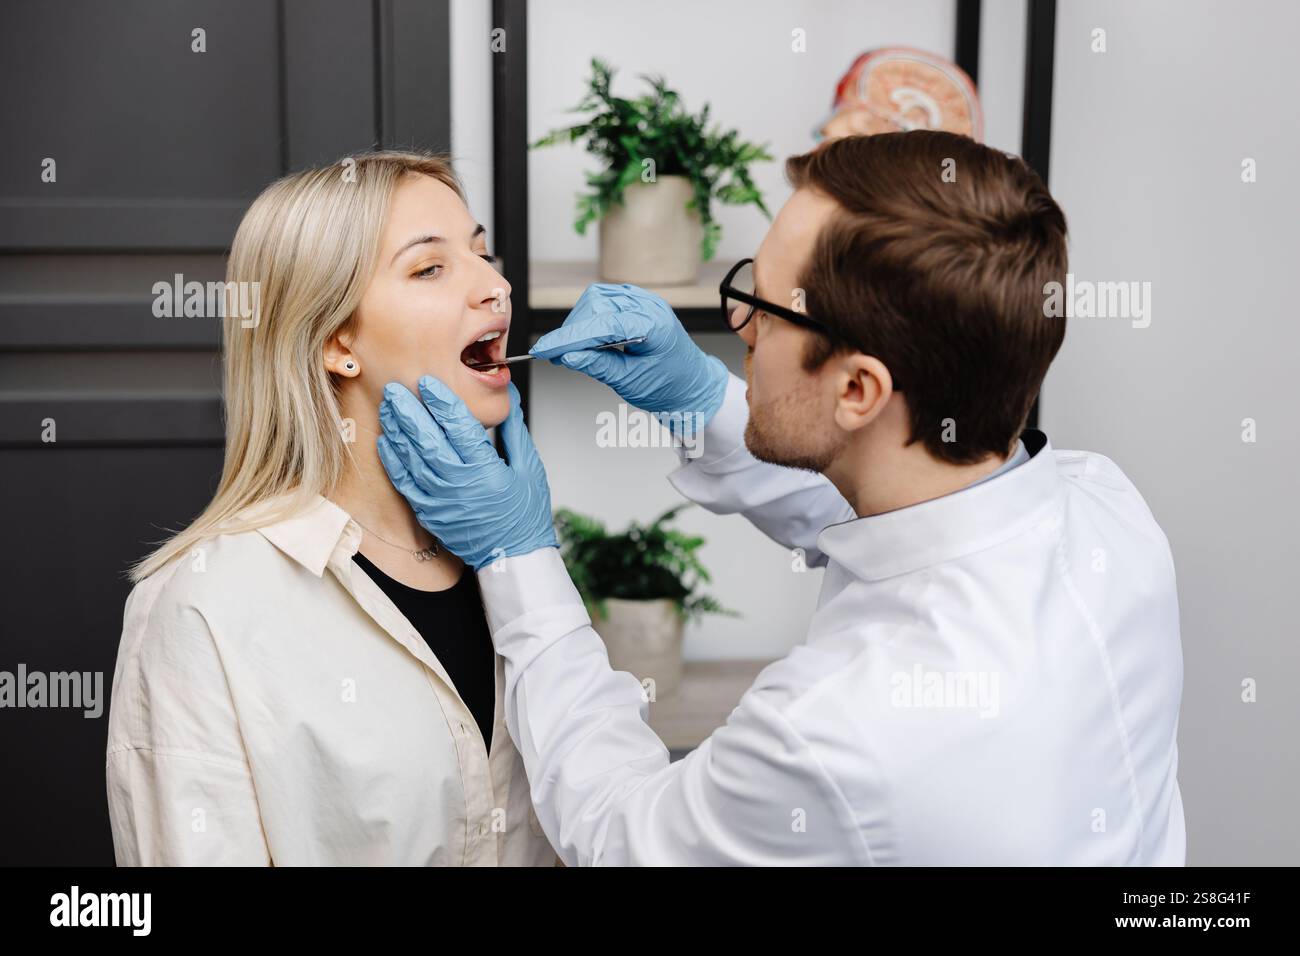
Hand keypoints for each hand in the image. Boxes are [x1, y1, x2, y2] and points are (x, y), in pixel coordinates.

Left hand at [377, 376, 556, 570]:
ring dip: (397, 431)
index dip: (442, 401)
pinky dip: (394, 461)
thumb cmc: (524, 515)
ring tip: (389, 408)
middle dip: (409, 410)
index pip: (458, 426)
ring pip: (411, 458)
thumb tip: (509, 396)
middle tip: (396, 388)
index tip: (429, 383)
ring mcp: (440, 500)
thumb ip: (515, 430)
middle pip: (427, 439)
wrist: (513, 557)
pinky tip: (387, 442)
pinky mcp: (429, 512)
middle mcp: (459, 484)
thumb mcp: (529, 467)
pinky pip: (404, 483)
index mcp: (486, 470)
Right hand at [529, 283, 727, 431]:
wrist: (692, 386)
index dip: (569, 337)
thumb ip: (597, 366)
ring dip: (580, 323)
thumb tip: (567, 355)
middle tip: (558, 355)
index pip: (601, 324)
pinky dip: (591, 318)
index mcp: (653, 325)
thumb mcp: (631, 382)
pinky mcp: (638, 304)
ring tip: (573, 350)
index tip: (544, 349)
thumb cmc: (671, 386)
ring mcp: (645, 301)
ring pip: (597, 299)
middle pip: (595, 304)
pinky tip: (587, 338)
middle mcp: (650, 306)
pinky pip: (605, 301)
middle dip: (573, 330)